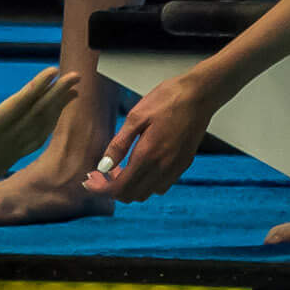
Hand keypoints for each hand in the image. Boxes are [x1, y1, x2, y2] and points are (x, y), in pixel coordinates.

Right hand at [0, 68, 78, 208]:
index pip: (19, 103)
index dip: (37, 87)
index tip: (54, 71)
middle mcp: (6, 137)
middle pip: (37, 111)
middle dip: (57, 92)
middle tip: (77, 75)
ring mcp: (11, 148)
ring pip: (41, 124)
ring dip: (58, 106)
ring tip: (74, 91)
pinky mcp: (12, 156)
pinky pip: (37, 137)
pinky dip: (50, 124)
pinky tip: (55, 116)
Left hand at [83, 72, 214, 201]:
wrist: (199, 94)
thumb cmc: (167, 99)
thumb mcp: (136, 116)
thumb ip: (119, 144)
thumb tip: (103, 167)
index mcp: (147, 155)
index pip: (120, 188)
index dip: (101, 189)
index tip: (89, 181)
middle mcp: (163, 168)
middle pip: (132, 195)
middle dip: (113, 189)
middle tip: (101, 173)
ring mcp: (175, 168)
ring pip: (147, 193)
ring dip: (130, 186)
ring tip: (120, 168)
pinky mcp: (184, 164)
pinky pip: (161, 185)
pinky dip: (147, 183)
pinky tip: (141, 165)